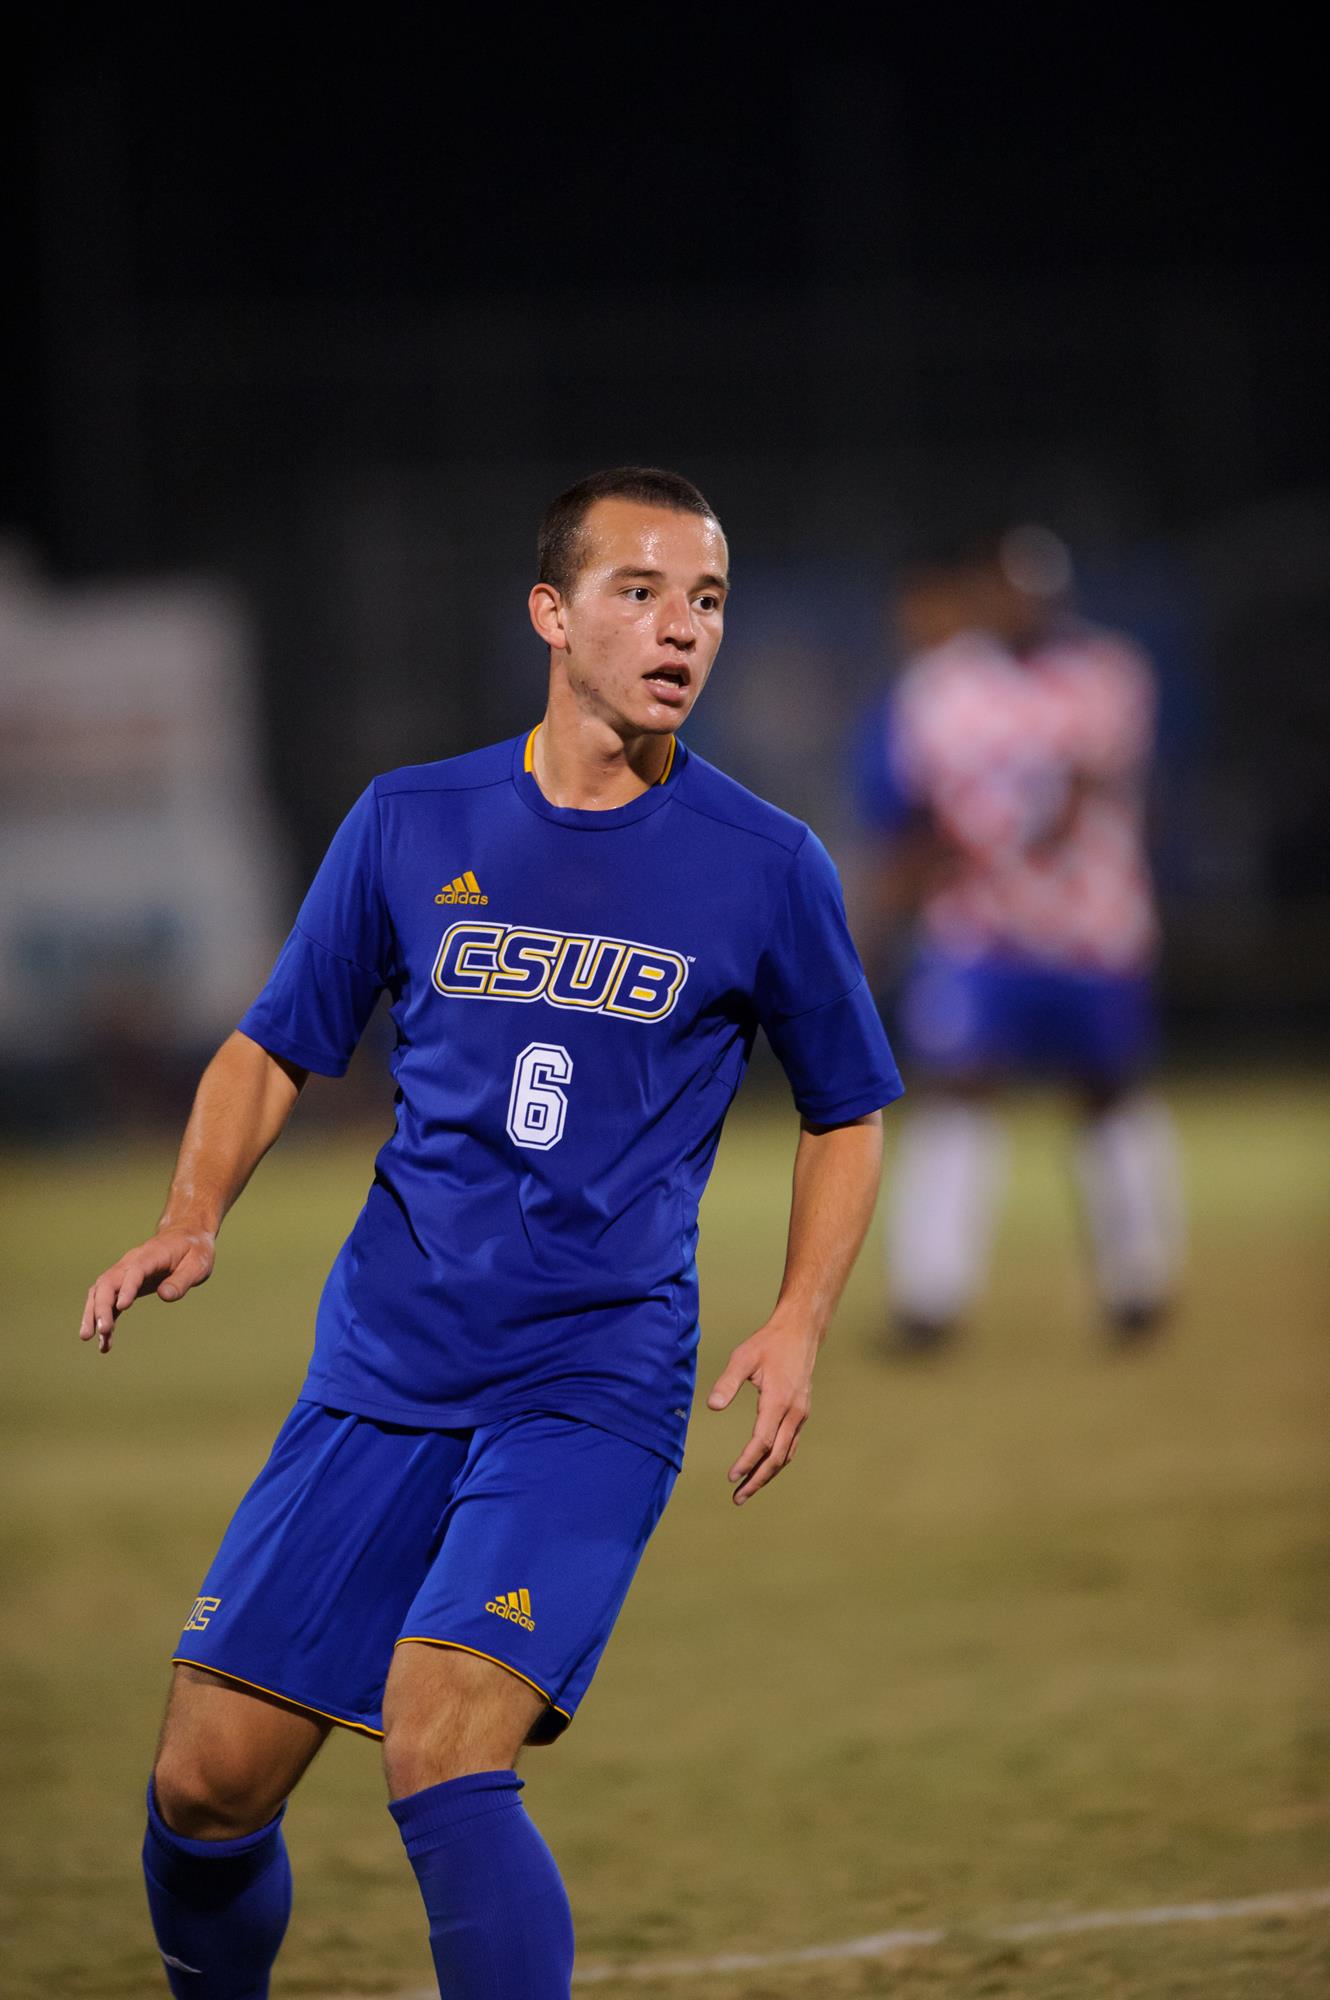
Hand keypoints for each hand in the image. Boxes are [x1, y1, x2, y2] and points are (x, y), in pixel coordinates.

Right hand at [78, 1229, 215, 1353]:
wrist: (184, 1237)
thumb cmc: (194, 1251)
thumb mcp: (198, 1265)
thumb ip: (182, 1280)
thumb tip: (165, 1296)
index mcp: (151, 1255)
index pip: (134, 1270)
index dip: (127, 1287)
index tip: (122, 1308)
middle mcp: (131, 1262)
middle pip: (108, 1282)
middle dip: (102, 1306)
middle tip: (101, 1330)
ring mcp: (124, 1273)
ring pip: (100, 1292)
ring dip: (93, 1314)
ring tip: (89, 1339)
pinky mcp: (124, 1285)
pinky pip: (109, 1302)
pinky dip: (104, 1320)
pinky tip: (104, 1343)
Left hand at [706, 1317, 814, 1505]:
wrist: (800, 1332)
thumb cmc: (769, 1343)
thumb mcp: (743, 1357)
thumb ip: (727, 1382)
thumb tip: (712, 1406)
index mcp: (779, 1401)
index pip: (763, 1442)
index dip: (747, 1462)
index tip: (732, 1477)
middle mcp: (794, 1412)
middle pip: (778, 1457)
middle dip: (757, 1479)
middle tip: (738, 1497)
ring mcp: (801, 1414)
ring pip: (787, 1454)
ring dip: (768, 1474)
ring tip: (747, 1489)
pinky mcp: (802, 1413)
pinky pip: (791, 1444)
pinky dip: (778, 1461)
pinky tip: (765, 1468)